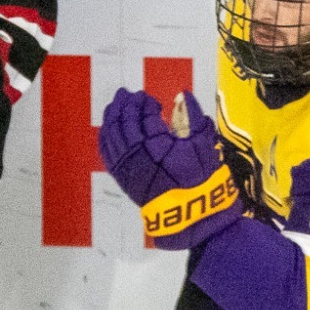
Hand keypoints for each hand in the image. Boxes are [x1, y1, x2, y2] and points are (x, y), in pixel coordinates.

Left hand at [99, 89, 241, 248]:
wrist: (190, 216)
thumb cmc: (201, 181)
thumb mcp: (204, 148)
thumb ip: (193, 120)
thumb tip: (184, 96)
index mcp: (159, 145)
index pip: (146, 116)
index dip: (146, 104)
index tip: (149, 99)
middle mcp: (138, 154)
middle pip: (126, 122)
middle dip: (127, 105)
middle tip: (129, 94)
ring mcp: (127, 167)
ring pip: (113, 135)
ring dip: (113, 116)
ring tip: (117, 104)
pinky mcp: (122, 178)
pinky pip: (107, 153)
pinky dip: (105, 137)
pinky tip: (107, 127)